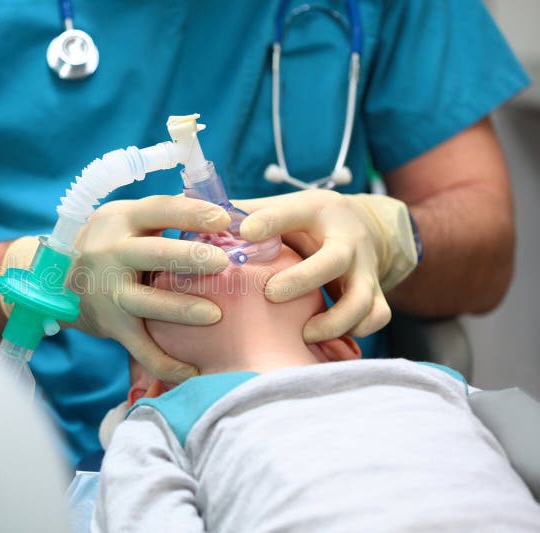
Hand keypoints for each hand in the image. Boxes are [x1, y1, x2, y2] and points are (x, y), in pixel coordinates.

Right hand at [1, 195, 229, 382]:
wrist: (55, 280)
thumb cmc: (110, 243)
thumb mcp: (127, 219)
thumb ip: (165, 216)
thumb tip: (221, 214)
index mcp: (121, 220)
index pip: (158, 210)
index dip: (191, 213)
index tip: (224, 219)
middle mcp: (111, 253)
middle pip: (152, 254)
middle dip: (188, 257)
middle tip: (222, 261)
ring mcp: (110, 292)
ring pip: (146, 302)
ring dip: (180, 308)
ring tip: (214, 314)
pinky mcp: (111, 325)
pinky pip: (140, 347)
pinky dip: (165, 363)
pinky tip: (193, 371)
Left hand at [235, 190, 417, 342]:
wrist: (362, 225)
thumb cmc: (306, 221)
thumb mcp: (283, 207)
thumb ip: (246, 214)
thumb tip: (197, 220)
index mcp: (317, 212)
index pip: (293, 212)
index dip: (269, 223)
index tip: (245, 233)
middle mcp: (347, 240)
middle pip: (334, 260)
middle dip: (303, 280)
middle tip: (270, 295)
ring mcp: (365, 269)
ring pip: (362, 300)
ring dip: (333, 321)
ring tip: (302, 333)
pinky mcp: (377, 293)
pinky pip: (376, 317)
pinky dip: (355, 333)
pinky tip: (326, 342)